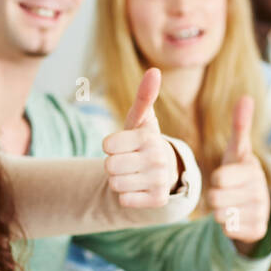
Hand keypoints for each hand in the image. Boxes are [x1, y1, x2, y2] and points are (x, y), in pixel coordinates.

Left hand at [102, 67, 180, 207]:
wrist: (163, 170)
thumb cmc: (143, 141)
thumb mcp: (141, 119)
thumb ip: (143, 96)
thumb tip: (154, 70)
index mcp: (150, 137)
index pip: (107, 145)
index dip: (110, 146)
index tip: (123, 145)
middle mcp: (158, 158)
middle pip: (109, 166)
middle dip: (112, 165)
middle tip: (127, 161)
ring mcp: (160, 180)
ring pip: (115, 184)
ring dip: (118, 181)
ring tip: (132, 173)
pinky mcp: (158, 200)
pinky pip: (124, 200)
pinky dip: (127, 196)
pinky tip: (139, 187)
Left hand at [206, 95, 270, 245]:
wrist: (255, 203)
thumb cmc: (239, 172)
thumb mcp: (237, 151)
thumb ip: (240, 126)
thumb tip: (245, 97)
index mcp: (253, 170)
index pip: (218, 178)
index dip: (216, 179)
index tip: (223, 177)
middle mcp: (260, 191)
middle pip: (215, 198)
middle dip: (214, 196)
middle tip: (224, 192)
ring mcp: (260, 212)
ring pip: (219, 215)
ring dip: (219, 211)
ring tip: (229, 203)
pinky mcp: (257, 230)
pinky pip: (228, 230)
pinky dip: (227, 225)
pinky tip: (235, 217)